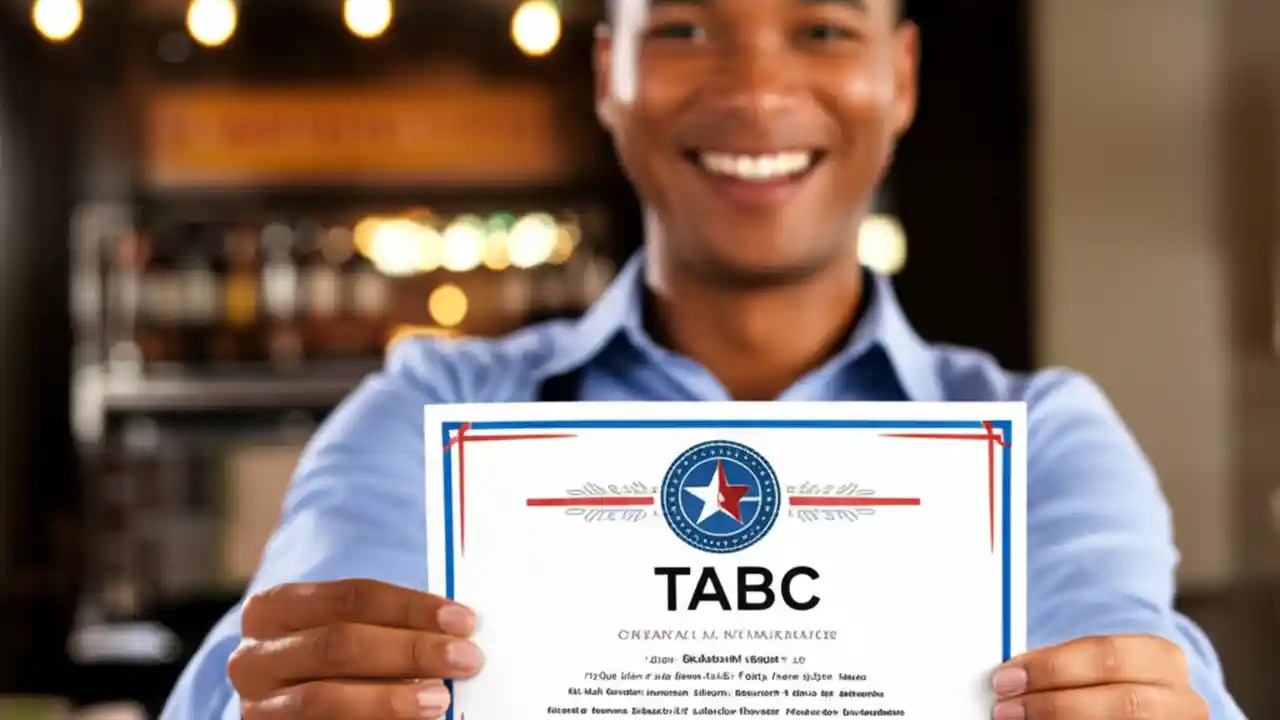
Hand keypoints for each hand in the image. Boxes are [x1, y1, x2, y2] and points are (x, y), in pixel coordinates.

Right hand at [228, 579, 481, 718]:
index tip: (462, 620)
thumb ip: (387, 625)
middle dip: (409, 650)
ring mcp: (259, 707)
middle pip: (339, 646)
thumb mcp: (347, 629)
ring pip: (326, 700)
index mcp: (272, 609)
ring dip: (391, 699)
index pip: (350, 597)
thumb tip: (456, 630)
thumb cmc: (335, 658)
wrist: (293, 705)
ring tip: (439, 698)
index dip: (410, 607)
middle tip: (464, 658)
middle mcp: (254, 658)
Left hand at [991, 634, 1207, 717]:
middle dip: (1057, 705)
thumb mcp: (1092, 665)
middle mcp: (1182, 700)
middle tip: (1007, 708)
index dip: (1054, 667)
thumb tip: (1009, 677)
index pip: (1108, 656)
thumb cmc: (1106, 684)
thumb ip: (1060, 667)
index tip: (1006, 676)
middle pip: (1124, 703)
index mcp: (1161, 658)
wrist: (1148, 710)